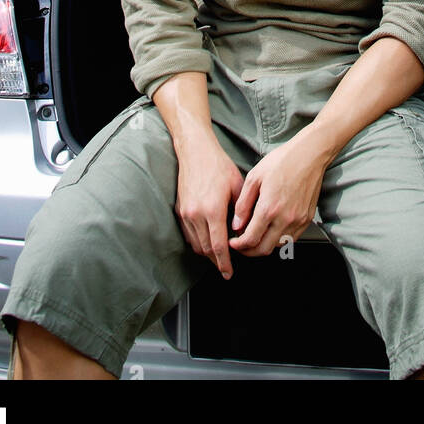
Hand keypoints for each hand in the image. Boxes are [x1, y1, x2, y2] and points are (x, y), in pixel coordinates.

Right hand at [174, 135, 245, 279]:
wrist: (195, 151)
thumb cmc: (218, 165)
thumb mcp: (237, 186)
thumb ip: (241, 211)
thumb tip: (242, 230)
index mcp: (213, 210)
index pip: (219, 246)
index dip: (225, 263)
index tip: (229, 273)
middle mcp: (196, 215)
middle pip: (206, 250)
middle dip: (217, 262)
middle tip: (226, 268)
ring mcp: (186, 214)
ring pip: (196, 244)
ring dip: (207, 253)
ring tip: (219, 256)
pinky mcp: (180, 210)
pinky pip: (189, 235)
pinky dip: (198, 242)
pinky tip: (207, 240)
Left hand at [228, 131, 326, 257]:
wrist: (309, 154)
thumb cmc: (282, 161)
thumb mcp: (254, 177)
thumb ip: (243, 203)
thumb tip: (237, 224)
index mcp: (269, 208)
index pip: (250, 239)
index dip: (238, 245)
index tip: (232, 242)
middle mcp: (285, 219)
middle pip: (264, 249)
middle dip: (249, 251)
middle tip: (241, 245)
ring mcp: (298, 220)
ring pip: (278, 246)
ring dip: (264, 246)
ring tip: (255, 237)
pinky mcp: (307, 219)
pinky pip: (291, 239)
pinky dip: (278, 240)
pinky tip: (271, 230)